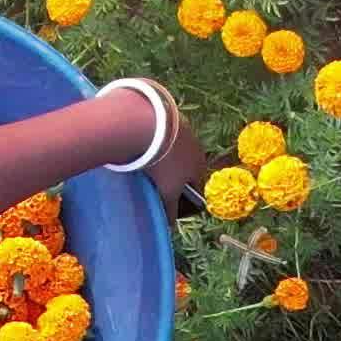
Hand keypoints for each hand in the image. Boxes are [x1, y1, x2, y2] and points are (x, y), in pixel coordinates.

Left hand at [114, 77, 207, 218]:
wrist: (150, 125)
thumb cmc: (163, 164)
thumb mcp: (167, 191)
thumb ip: (170, 209)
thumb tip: (170, 225)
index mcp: (200, 165)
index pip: (196, 186)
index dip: (184, 196)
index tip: (170, 200)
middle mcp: (196, 146)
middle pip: (184, 165)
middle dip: (173, 174)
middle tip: (155, 182)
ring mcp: (184, 129)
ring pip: (174, 148)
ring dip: (163, 155)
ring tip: (145, 162)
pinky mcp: (169, 115)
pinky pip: (162, 133)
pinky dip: (154, 140)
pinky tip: (141, 144)